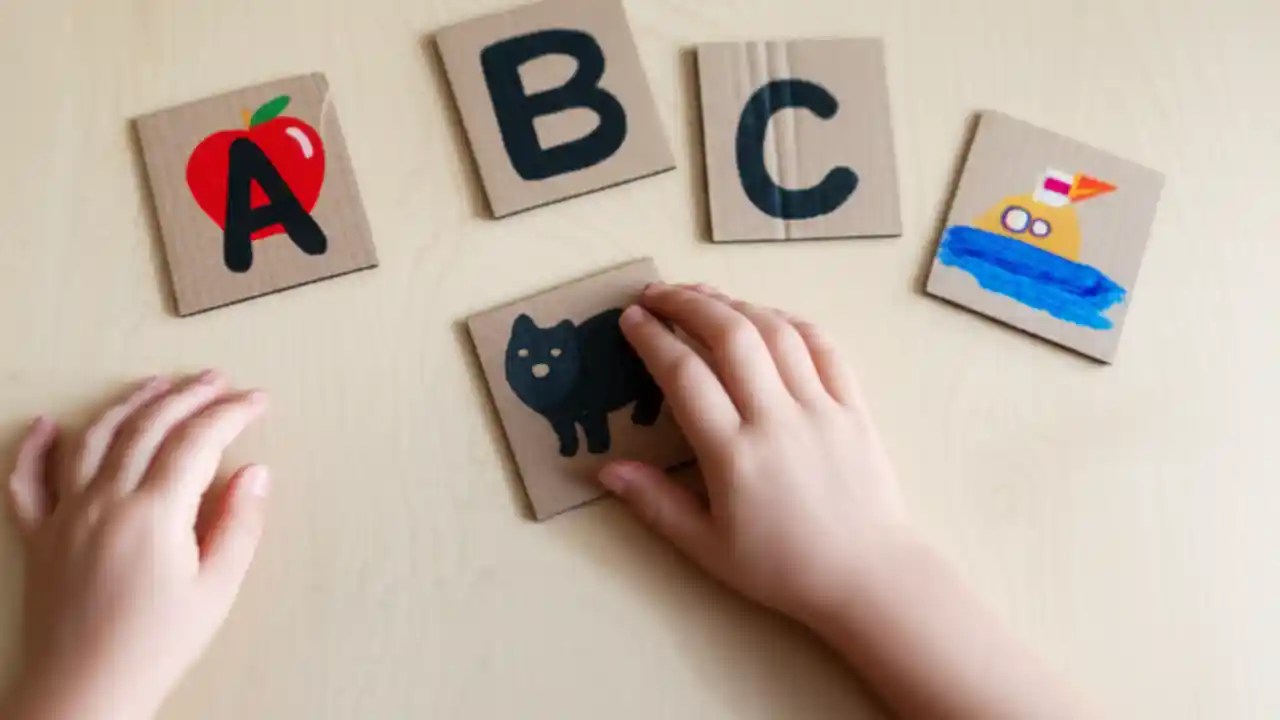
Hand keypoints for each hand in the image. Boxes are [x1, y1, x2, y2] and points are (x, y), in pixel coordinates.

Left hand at [3, 372, 269, 719]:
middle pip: (148, 427)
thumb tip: (255, 473)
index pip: (197, 441)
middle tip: (217, 380)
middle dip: (188, 395)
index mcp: (154, 514)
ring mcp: (66, 515)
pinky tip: (45, 424)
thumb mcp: (216, 590)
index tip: (256, 401)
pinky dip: (33, 447)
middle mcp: (105, 502)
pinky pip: (28, 481)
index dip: (231, 413)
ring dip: (129, 403)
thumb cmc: (154, 648)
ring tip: (158, 384)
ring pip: (93, 438)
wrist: (84, 694)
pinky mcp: (39, 537)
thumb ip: (239, 525)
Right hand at [598, 283, 912, 624]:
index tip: (631, 319)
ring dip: (734, 304)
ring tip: (703, 296)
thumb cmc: (783, 568)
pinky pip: (822, 346)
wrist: (869, 578)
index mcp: (733, 455)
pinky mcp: (854, 406)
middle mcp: (776, 419)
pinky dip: (790, 321)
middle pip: (730, 336)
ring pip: (775, 331)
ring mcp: (820, 407)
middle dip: (687, 303)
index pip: (684, 375)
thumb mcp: (707, 548)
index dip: (653, 338)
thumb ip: (655, 504)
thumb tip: (607, 469)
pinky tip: (765, 316)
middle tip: (657, 293)